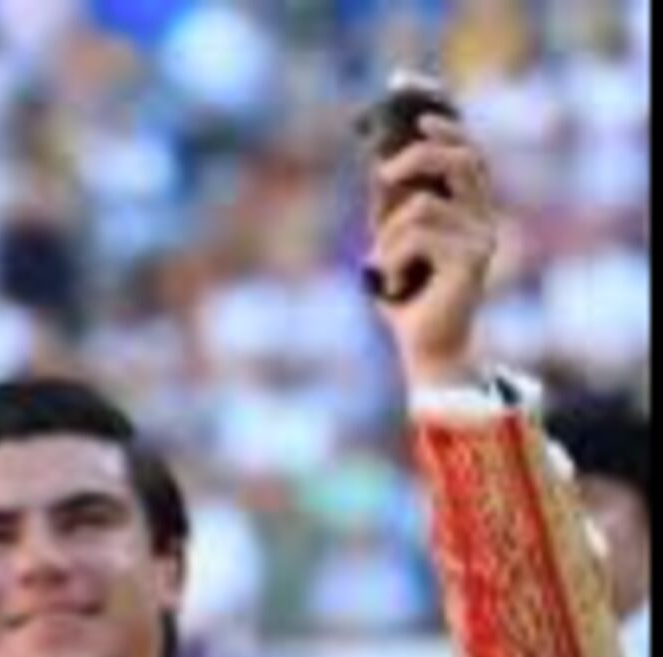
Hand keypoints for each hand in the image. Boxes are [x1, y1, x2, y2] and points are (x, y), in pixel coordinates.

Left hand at [367, 113, 498, 388]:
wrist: (424, 348)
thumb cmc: (406, 296)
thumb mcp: (390, 242)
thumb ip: (390, 207)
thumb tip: (379, 164)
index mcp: (468, 205)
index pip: (467, 146)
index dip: (446, 119)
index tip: (416, 103)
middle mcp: (483, 215)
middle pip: (460, 157)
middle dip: (416, 157)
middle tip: (385, 173)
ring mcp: (483, 236)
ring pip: (422, 205)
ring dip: (387, 235)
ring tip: (384, 266)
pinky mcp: (473, 261)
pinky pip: (416, 236)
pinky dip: (391, 259)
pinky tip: (393, 285)